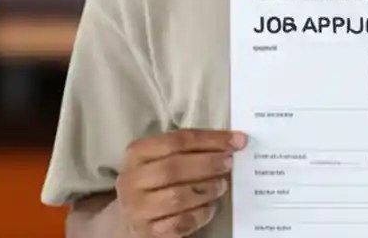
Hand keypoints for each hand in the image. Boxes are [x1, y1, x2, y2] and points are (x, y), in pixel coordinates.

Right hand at [117, 129, 247, 236]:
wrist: (132, 216)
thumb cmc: (155, 181)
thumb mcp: (163, 159)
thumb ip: (190, 149)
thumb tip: (233, 141)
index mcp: (136, 153)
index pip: (176, 140)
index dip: (209, 139)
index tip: (236, 140)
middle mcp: (131, 180)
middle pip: (173, 167)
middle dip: (207, 164)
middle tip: (229, 163)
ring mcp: (138, 209)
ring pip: (177, 197)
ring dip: (206, 189)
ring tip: (222, 185)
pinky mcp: (149, 233)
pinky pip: (181, 223)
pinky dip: (201, 213)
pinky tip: (211, 206)